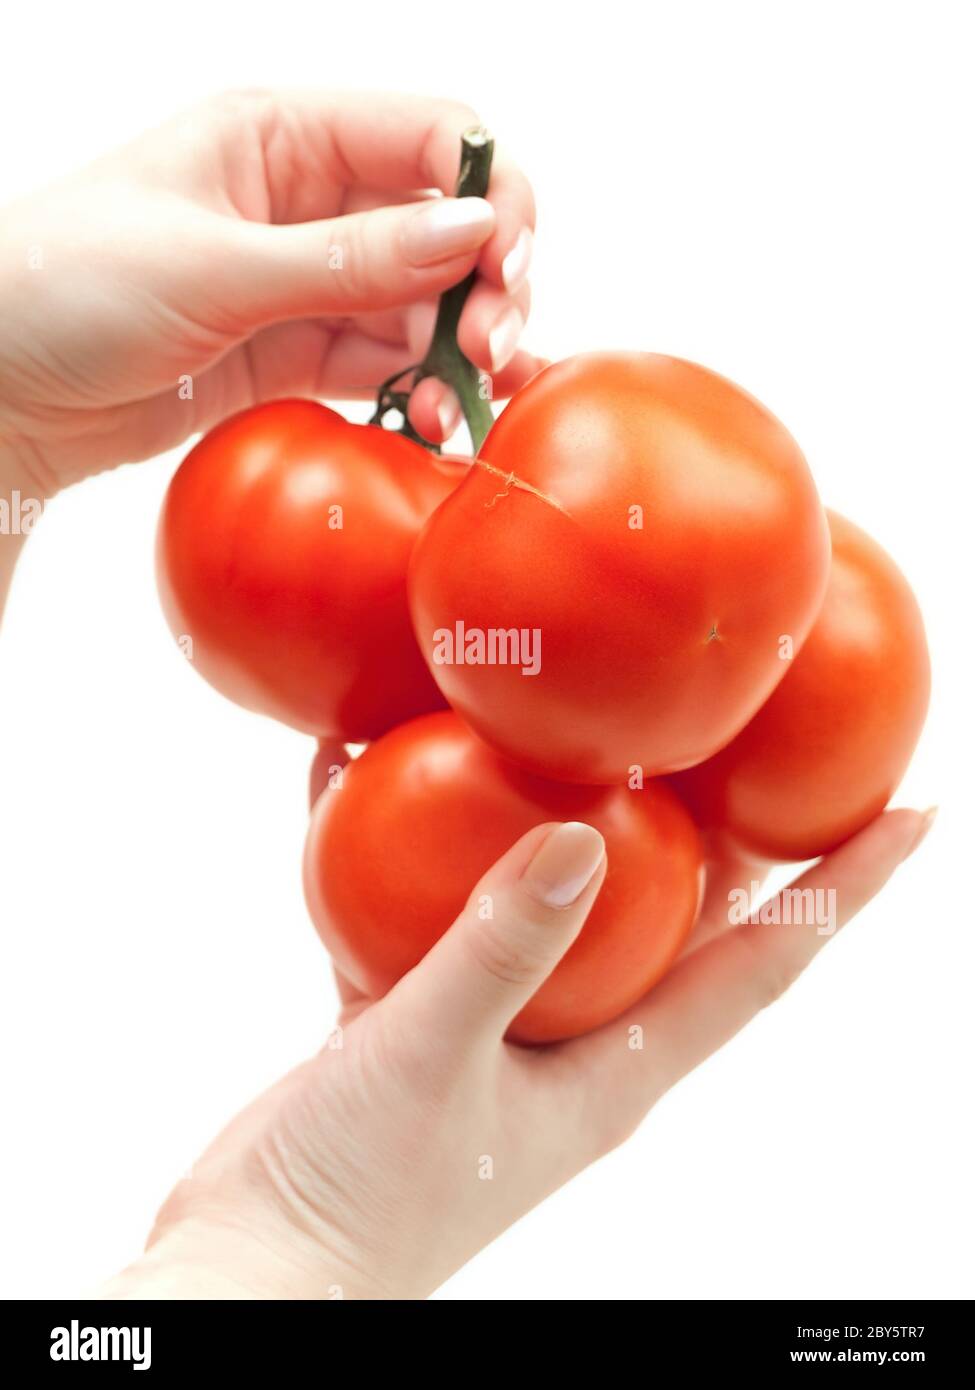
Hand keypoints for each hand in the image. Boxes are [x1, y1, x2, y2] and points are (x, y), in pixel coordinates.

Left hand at [0, 90, 538, 493]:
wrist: (0, 386)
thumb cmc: (68, 285)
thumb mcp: (216, 264)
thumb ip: (350, 258)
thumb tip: (473, 231)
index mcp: (283, 135)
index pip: (429, 137)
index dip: (489, 192)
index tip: (504, 264)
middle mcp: (306, 201)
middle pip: (442, 228)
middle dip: (483, 284)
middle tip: (487, 348)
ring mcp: (305, 281)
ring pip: (421, 306)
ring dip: (456, 351)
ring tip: (463, 402)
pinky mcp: (294, 353)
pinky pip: (381, 365)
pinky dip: (416, 392)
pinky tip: (435, 421)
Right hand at [103, 796, 933, 1299]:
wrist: (257, 1267)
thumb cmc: (356, 1198)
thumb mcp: (430, 1058)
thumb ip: (505, 949)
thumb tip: (585, 835)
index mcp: (617, 1070)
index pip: (764, 964)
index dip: (847, 891)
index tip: (918, 813)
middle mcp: (576, 1042)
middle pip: (679, 918)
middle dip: (727, 831)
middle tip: (755, 731)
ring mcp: (499, 1027)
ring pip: (559, 906)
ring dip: (563, 821)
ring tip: (570, 727)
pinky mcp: (416, 1013)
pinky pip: (434, 912)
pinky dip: (412, 849)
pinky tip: (362, 777)